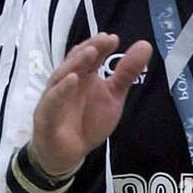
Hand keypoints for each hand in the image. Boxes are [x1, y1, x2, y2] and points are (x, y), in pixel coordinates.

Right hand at [30, 32, 151, 178]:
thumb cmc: (88, 121)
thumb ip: (126, 73)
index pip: (90, 56)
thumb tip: (145, 45)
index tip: (113, 38)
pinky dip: (61, 90)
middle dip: (90, 49)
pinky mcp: (46, 115)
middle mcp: (67, 81)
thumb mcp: (113, 97)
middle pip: (76, 61)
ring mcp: (55, 96)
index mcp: (83, 75)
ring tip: (90, 52)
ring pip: (62, 76)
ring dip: (76, 63)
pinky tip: (72, 80)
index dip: (100, 46)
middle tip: (103, 40)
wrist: (68, 154)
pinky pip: (53, 101)